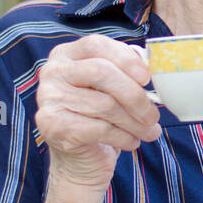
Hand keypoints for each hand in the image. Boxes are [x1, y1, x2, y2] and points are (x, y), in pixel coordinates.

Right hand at [34, 34, 161, 192]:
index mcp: (66, 54)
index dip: (126, 59)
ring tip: (148, 131)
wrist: (81, 157)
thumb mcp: (113, 88)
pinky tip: (131, 141)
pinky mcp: (52, 125)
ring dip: (135, 122)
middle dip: (135, 96)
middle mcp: (52, 72)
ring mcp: (48, 98)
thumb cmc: (101, 116)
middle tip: (153, 114)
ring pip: (104, 104)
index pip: (96, 44)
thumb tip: (150, 62)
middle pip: (102, 73)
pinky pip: (99, 128)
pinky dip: (123, 137)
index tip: (147, 78)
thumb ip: (127, 70)